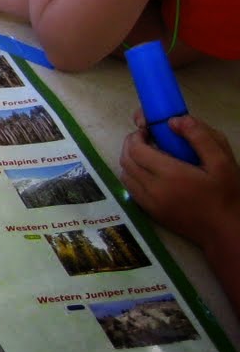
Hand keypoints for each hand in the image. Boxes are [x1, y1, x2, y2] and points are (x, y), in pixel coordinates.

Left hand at [120, 112, 239, 247]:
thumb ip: (200, 137)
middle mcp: (153, 189)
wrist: (225, 230)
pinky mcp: (150, 213)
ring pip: (125, 176)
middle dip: (131, 145)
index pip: (136, 150)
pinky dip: (132, 176)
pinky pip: (130, 190)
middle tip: (146, 138)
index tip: (147, 129)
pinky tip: (149, 172)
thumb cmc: (226, 194)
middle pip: (126, 161)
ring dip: (129, 160)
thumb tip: (174, 120)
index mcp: (170, 174)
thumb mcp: (222, 161)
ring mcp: (149, 203)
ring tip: (147, 153)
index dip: (137, 136)